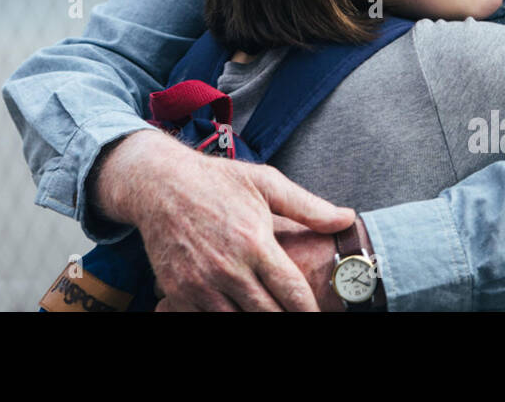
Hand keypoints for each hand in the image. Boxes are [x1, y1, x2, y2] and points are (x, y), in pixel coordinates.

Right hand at [94, 130, 354, 310]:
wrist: (158, 183)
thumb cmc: (215, 181)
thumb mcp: (265, 183)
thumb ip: (308, 206)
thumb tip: (346, 218)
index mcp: (255, 242)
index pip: (293, 293)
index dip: (310, 312)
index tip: (319, 315)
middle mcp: (229, 268)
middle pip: (269, 315)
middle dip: (286, 319)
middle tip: (295, 315)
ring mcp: (200, 284)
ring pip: (238, 323)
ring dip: (256, 320)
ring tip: (270, 313)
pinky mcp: (178, 291)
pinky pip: (205, 321)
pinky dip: (224, 319)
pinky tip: (237, 311)